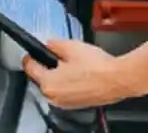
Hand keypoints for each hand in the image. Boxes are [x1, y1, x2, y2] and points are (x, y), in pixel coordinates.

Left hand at [23, 40, 147, 109]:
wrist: (117, 79)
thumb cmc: (97, 67)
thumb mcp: (72, 47)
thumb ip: (55, 44)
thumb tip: (49, 44)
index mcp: (48, 83)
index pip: (30, 67)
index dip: (31, 56)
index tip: (31, 52)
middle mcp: (54, 97)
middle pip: (43, 77)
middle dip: (49, 65)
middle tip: (61, 54)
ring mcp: (65, 103)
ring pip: (56, 84)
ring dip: (60, 74)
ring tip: (76, 63)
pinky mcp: (77, 104)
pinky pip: (67, 91)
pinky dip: (71, 82)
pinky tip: (83, 72)